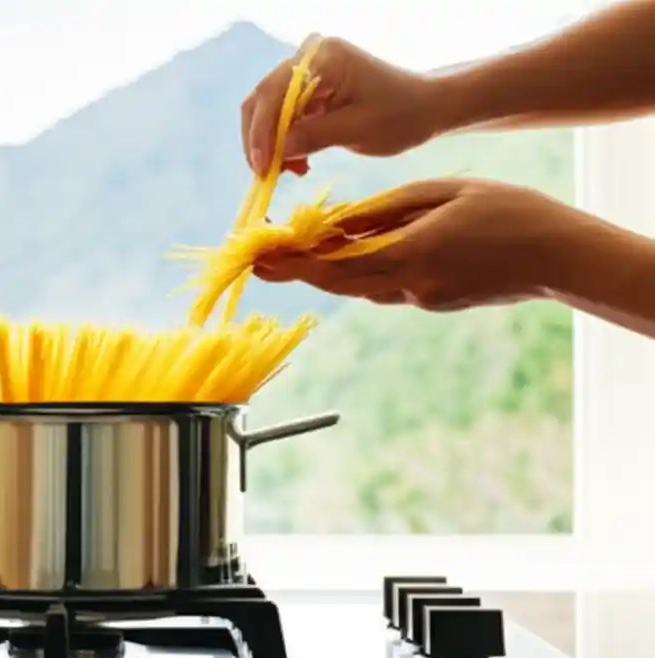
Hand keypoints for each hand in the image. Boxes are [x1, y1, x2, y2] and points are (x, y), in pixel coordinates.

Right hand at [241, 36, 443, 175]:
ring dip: (272, 144)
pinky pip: (283, 115)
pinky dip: (284, 142)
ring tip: (291, 170)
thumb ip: (313, 137)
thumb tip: (277, 152)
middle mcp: (309, 58)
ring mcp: (308, 72)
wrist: (426, 109)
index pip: (275, 93)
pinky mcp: (310, 88)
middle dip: (262, 140)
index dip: (262, 131)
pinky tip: (298, 162)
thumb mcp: (357, 129)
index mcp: (323, 58)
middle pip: (263, 99)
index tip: (262, 166)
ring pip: (268, 109)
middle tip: (269, 174)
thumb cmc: (400, 116)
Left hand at [252, 179, 577, 310]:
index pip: (335, 267)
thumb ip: (384, 211)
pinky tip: (355, 249)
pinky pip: (386, 286)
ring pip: (360, 286)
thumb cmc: (506, 210)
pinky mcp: (433, 303)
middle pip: (338, 283)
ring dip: (330, 268)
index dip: (292, 265)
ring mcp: (422, 300)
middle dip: (298, 269)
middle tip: (262, 257)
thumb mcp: (440, 194)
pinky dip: (364, 269)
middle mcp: (409, 286)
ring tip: (301, 244)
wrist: (559, 255)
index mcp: (410, 255)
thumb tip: (335, 223)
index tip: (259, 259)